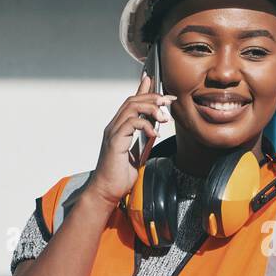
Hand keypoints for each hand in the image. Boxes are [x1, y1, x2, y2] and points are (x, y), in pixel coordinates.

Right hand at [87, 72, 175, 208]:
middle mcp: (114, 126)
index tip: (158, 84)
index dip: (144, 90)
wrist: (107, 191)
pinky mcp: (114, 141)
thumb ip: (144, 140)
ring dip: (150, 108)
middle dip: (152, 97)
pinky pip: (131, 124)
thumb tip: (155, 130)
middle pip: (132, 100)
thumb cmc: (120, 175)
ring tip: (164, 116)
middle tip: (168, 100)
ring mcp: (112, 132)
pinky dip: (145, 125)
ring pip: (131, 108)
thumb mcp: (138, 153)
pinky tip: (155, 133)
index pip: (131, 102)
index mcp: (119, 128)